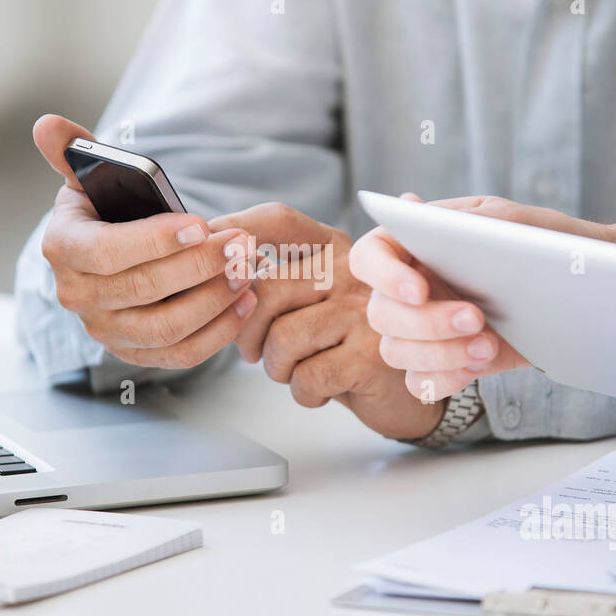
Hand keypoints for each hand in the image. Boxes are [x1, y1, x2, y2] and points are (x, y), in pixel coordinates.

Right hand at [33, 114, 256, 369]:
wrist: (113, 255)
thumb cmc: (109, 211)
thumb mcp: (90, 177)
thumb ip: (74, 150)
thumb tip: (47, 126)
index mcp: (63, 247)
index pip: (104, 251)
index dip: (153, 241)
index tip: (201, 224)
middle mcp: (77, 295)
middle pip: (143, 289)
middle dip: (199, 265)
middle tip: (241, 244)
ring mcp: (105, 329)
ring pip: (165, 327)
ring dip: (214, 300)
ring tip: (248, 270)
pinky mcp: (134, 352)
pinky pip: (179, 353)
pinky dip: (217, 332)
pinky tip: (245, 302)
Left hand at [208, 202, 444, 438]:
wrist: (410, 390)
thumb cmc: (349, 345)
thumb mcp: (319, 303)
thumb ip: (279, 283)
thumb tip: (211, 272)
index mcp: (336, 247)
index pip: (278, 222)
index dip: (235, 230)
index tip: (205, 253)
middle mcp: (354, 270)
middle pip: (268, 289)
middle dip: (247, 332)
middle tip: (256, 354)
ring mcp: (366, 311)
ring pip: (283, 338)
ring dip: (277, 369)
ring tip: (296, 372)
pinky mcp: (373, 355)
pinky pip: (308, 376)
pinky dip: (304, 393)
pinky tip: (321, 390)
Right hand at [349, 193, 615, 401]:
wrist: (582, 288)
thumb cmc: (542, 242)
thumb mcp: (509, 220)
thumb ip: (464, 220)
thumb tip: (412, 210)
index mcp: (413, 245)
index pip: (368, 257)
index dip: (383, 275)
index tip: (419, 289)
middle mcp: (406, 289)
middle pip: (381, 314)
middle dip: (427, 322)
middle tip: (475, 316)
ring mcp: (419, 330)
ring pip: (395, 352)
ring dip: (440, 353)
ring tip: (488, 343)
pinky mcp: (439, 363)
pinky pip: (418, 382)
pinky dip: (445, 378)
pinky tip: (478, 363)